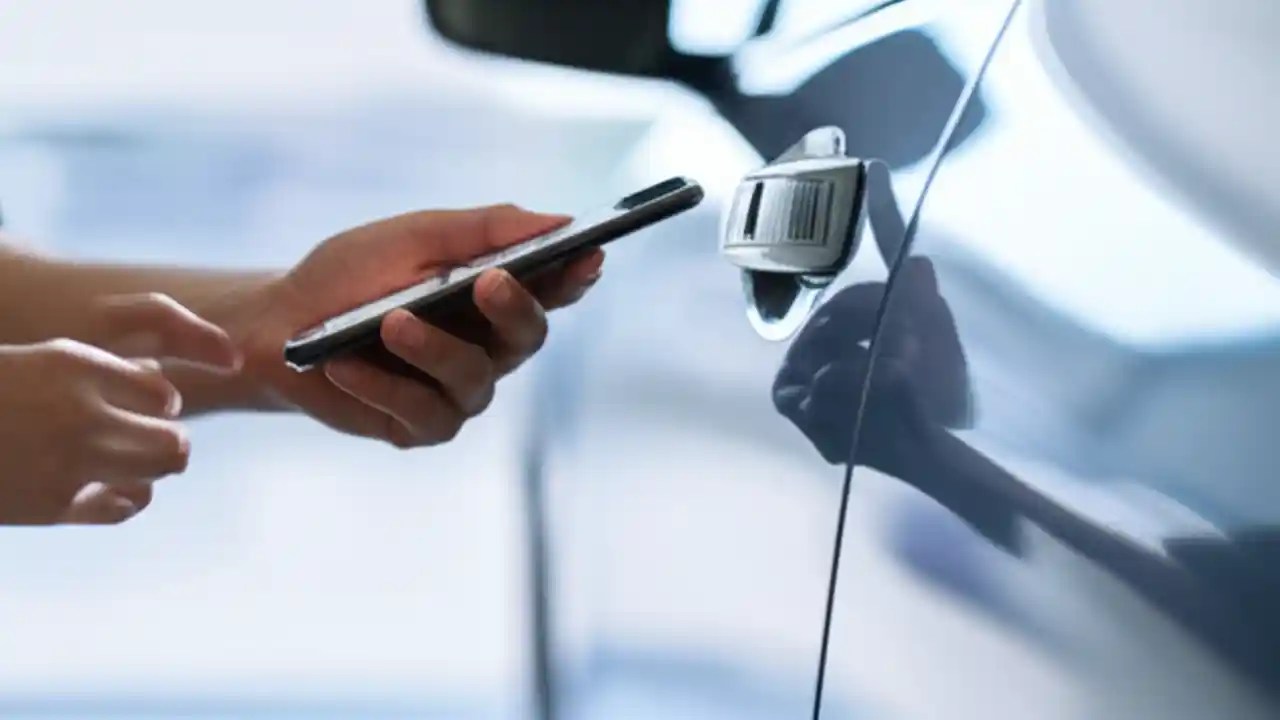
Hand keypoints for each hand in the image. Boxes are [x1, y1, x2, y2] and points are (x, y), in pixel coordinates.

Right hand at [0, 294, 238, 524]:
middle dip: (174, 442)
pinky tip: (110, 486)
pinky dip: (127, 496)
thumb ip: (105, 371)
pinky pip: (124, 507)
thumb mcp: (44, 361)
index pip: (163, 395)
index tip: (150, 409)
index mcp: (73, 367)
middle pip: (173, 443)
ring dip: (154, 468)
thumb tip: (162, 382)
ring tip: (136, 463)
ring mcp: (69, 464)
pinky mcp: (55, 507)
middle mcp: (78, 415)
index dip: (163, 405)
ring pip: (157, 474)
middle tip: (160, 440)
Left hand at [230, 204, 603, 447]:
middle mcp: (488, 348)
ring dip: (433, 348)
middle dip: (514, 308)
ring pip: (473, 378)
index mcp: (495, 296)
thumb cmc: (351, 275)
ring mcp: (458, 392)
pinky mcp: (421, 427)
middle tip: (487, 282)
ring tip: (389, 322)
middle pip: (528, 336)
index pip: (553, 289)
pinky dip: (382, 385)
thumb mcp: (413, 236)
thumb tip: (558, 220)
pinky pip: (422, 412)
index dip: (577, 275)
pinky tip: (345, 363)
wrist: (278, 327)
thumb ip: (484, 228)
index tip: (588, 254)